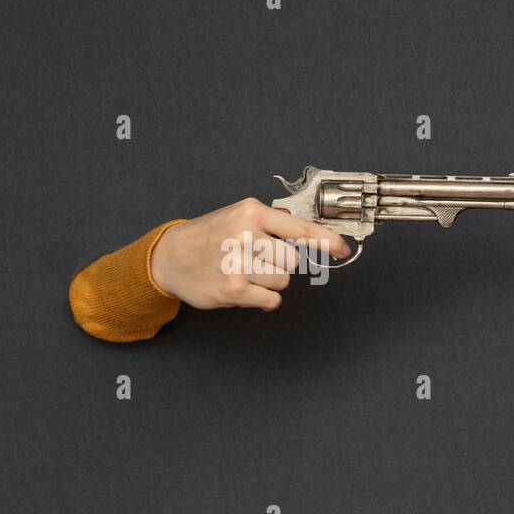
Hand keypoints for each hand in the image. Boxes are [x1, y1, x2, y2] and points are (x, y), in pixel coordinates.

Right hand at [149, 198, 349, 310]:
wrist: (170, 256)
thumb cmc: (208, 237)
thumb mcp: (238, 216)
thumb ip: (272, 224)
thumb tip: (309, 235)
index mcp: (251, 213)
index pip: (300, 228)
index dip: (327, 241)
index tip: (342, 249)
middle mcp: (246, 235)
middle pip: (293, 261)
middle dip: (280, 265)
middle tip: (258, 261)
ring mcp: (239, 263)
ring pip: (282, 281)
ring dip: (268, 281)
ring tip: (245, 272)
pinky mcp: (233, 289)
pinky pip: (271, 299)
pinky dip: (263, 299)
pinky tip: (245, 289)